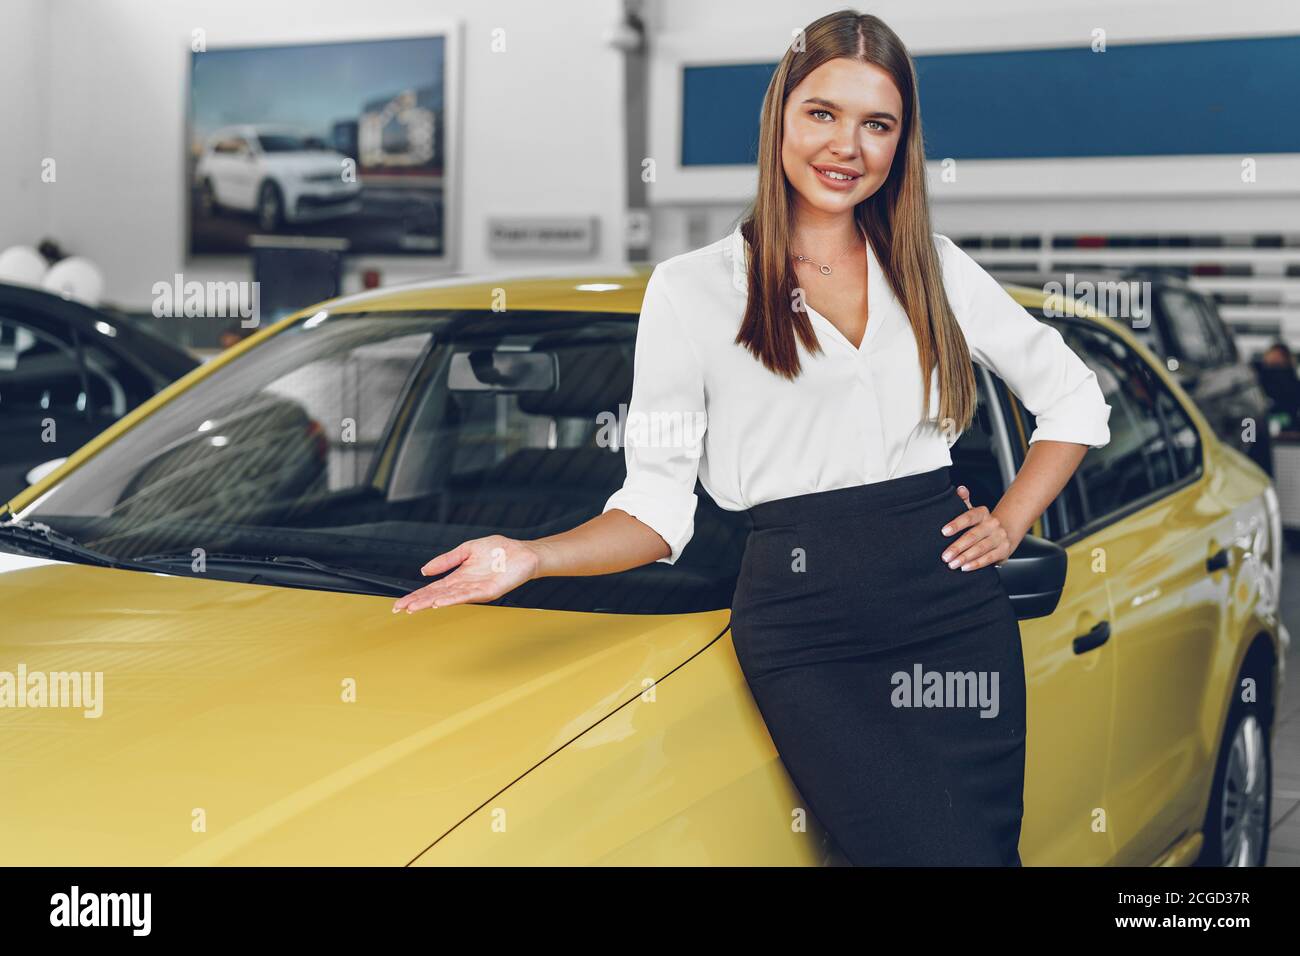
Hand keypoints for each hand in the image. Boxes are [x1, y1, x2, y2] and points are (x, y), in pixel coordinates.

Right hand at [391, 535, 540, 612]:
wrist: (523, 553)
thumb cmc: (499, 551)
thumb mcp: (466, 550)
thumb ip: (446, 560)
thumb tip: (424, 570)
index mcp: (458, 576)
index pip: (432, 588)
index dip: (416, 596)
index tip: (400, 603)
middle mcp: (465, 586)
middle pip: (436, 596)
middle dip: (418, 602)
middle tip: (400, 609)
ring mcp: (476, 590)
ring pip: (449, 598)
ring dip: (431, 602)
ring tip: (416, 607)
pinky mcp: (488, 591)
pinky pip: (467, 596)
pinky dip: (452, 599)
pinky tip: (439, 601)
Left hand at [939, 485, 1020, 570]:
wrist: (1005, 532)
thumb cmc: (981, 524)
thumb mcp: (972, 512)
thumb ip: (964, 501)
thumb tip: (961, 489)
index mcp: (983, 513)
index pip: (969, 516)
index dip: (956, 524)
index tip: (943, 532)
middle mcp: (992, 524)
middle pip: (973, 535)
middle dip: (957, 547)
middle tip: (945, 556)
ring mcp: (999, 538)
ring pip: (980, 548)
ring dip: (965, 557)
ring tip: (952, 564)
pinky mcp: (1004, 550)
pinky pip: (989, 558)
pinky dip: (976, 564)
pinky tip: (965, 568)